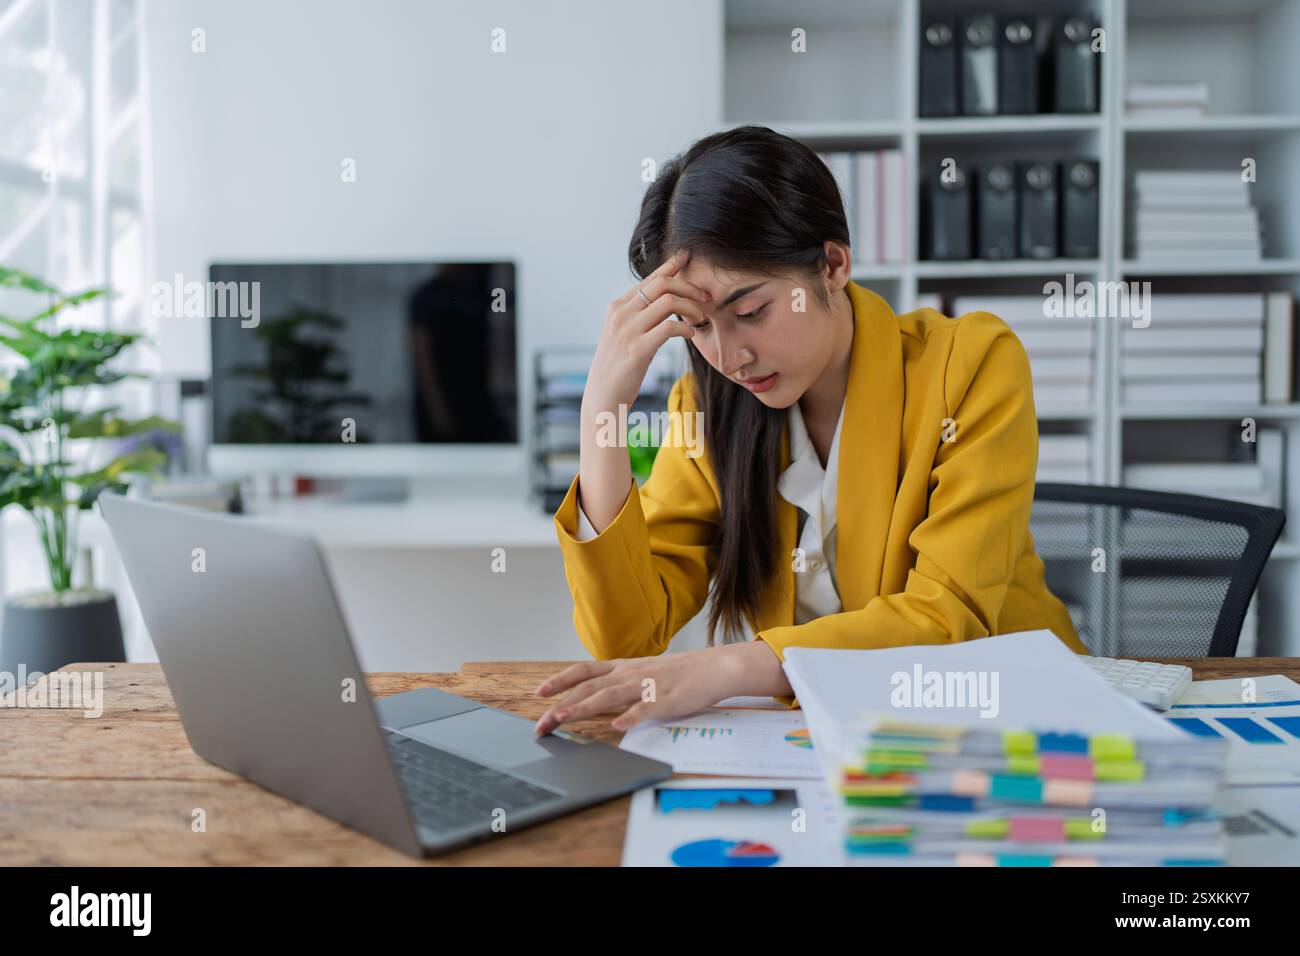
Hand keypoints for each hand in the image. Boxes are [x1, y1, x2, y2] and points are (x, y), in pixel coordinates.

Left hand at [532, 641, 790, 734]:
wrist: (714, 668)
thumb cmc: (678, 674)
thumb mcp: (642, 672)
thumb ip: (618, 682)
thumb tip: (592, 696)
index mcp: (624, 667)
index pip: (585, 671)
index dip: (560, 680)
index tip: (539, 693)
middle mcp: (631, 674)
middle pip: (590, 687)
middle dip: (562, 704)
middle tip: (542, 722)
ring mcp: (648, 686)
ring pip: (611, 696)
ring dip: (585, 708)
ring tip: (564, 718)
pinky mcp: (668, 699)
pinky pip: (647, 709)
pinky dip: (631, 717)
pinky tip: (618, 726)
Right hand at [583, 249, 710, 411]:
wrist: (603, 397)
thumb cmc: (619, 367)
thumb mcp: (624, 334)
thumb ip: (640, 316)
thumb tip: (666, 302)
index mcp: (618, 307)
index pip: (649, 278)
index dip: (671, 265)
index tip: (687, 257)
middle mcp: (621, 314)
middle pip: (662, 284)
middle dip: (689, 287)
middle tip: (705, 298)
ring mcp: (628, 331)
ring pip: (668, 302)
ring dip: (691, 308)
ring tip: (700, 319)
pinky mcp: (637, 350)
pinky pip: (669, 328)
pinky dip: (686, 328)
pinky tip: (691, 335)